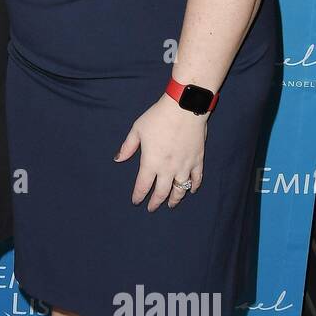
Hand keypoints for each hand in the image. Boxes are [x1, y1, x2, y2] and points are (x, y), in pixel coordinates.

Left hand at [114, 96, 204, 210]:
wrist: (184, 108)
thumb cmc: (158, 117)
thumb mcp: (137, 130)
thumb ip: (127, 147)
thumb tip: (118, 159)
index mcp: (151, 162)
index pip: (143, 186)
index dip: (139, 196)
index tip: (136, 201)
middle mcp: (168, 168)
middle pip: (161, 192)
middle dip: (155, 202)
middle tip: (152, 208)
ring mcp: (184, 165)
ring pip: (180, 189)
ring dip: (175, 199)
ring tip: (171, 205)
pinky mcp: (197, 160)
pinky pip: (197, 178)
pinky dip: (194, 186)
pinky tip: (191, 191)